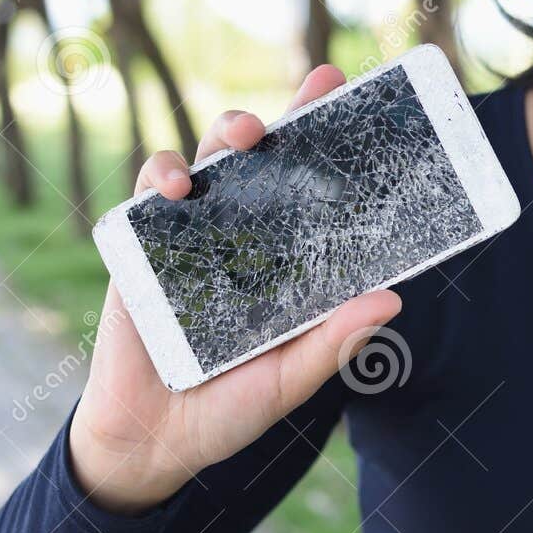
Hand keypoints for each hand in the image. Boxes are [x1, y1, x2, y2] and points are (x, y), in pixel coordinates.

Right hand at [68, 64, 402, 513]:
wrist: (150, 444)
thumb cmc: (229, 410)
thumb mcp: (290, 380)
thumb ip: (333, 343)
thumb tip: (392, 299)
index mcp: (283, 258)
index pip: (308, 187)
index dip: (324, 135)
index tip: (346, 88)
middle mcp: (240, 236)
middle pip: (259, 159)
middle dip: (281, 117)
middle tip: (308, 99)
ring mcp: (189, 236)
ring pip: (207, 160)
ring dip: (225, 135)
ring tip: (247, 138)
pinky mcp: (140, 248)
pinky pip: (147, 194)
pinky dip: (162, 177)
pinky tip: (180, 187)